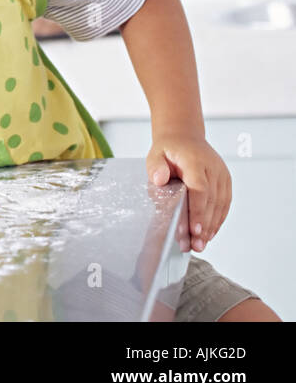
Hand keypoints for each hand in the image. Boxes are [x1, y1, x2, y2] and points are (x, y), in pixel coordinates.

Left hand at [146, 135, 231, 252]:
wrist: (185, 137)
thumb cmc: (169, 150)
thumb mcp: (155, 154)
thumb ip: (156, 167)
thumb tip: (159, 180)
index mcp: (196, 162)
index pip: (199, 189)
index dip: (198, 211)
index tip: (194, 230)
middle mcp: (213, 169)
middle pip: (211, 202)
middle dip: (203, 226)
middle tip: (196, 245)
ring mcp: (222, 176)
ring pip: (220, 205)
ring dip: (211, 227)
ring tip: (201, 244)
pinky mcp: (226, 182)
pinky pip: (224, 204)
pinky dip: (217, 220)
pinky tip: (210, 233)